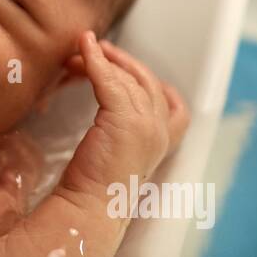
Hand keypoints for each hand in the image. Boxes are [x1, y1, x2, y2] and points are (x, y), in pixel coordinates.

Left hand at [64, 31, 188, 193]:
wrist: (88, 208)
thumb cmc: (93, 188)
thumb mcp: (115, 155)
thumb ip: (118, 133)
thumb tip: (103, 114)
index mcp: (162, 143)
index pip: (174, 106)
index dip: (154, 82)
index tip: (130, 67)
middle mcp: (161, 132)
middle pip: (148, 83)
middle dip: (122, 63)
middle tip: (97, 49)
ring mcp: (147, 125)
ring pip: (129, 79)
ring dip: (104, 60)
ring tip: (82, 49)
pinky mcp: (126, 120)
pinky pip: (110, 80)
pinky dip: (96, 60)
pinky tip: (84, 48)